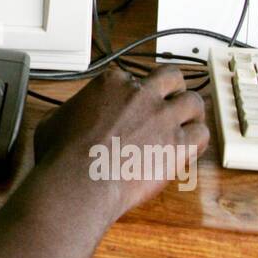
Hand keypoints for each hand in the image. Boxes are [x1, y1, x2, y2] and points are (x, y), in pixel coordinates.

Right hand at [32, 65, 209, 219]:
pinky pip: (202, 134)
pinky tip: (190, 149)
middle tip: (171, 100)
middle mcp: (142, 94)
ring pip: (194, 102)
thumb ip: (70, 112)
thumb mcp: (54, 121)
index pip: (133, 77)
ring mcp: (163, 118)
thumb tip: (68, 117)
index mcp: (112, 83)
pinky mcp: (177, 145)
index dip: (135, 92)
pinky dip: (199, 140)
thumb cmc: (64, 155)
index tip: (133, 105)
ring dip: (192, 112)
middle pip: (172, 77)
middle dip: (174, 88)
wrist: (79, 181)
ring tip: (188, 124)